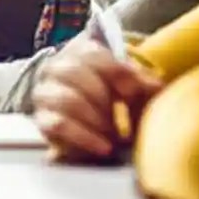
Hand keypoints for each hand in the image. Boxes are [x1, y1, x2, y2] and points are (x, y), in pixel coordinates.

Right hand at [30, 35, 163, 161]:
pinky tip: (104, 146)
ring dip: (96, 119)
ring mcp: (45, 94)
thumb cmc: (109, 96)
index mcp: (79, 52)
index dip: (115, 72)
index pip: (92, 54)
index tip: (132, 92)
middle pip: (75, 73)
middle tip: (119, 115)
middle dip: (103, 98)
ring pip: (67, 100)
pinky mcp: (43, 121)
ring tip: (113, 133)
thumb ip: (141, 84)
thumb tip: (155, 86)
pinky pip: (58, 125)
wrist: (84, 121)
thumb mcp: (128, 86)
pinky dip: (85, 137)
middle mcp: (56, 68)